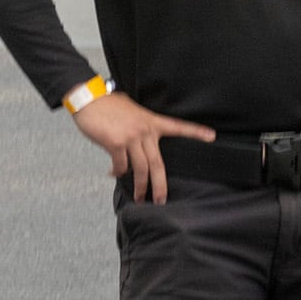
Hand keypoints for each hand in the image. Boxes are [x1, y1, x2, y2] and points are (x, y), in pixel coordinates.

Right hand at [73, 91, 214, 203]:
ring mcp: (132, 138)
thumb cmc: (108, 105)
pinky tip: (114, 174)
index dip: (196, 132)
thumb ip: (140, 126)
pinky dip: (118, 172)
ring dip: (140, 186)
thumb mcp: (133, 111)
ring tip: (140, 198)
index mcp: (152, 121)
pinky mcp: (116, 143)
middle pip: (158, 164)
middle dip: (160, 185)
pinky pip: (121, 165)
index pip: (178, 127)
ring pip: (141, 169)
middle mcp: (145, 131)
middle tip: (161, 201)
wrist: (88, 98)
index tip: (212, 136)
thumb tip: (138, 143)